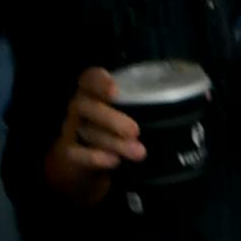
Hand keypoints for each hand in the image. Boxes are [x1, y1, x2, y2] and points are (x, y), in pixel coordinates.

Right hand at [38, 66, 138, 200]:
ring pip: (87, 132)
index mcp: (92, 92)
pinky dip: (95, 157)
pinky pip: (76, 153)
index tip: (116, 90)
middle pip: (87, 106)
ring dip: (114, 142)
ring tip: (138, 152)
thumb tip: (171, 113)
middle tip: (135, 131)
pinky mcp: (69, 152)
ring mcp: (71, 129)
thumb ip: (139, 108)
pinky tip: (114, 161)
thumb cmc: (112, 128)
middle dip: (111, 119)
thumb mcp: (125, 113)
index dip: (99, 82)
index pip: (89, 79)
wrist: (85, 160)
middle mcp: (79, 107)